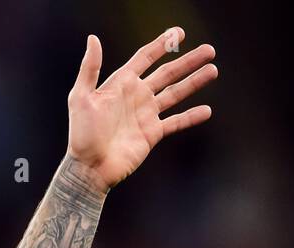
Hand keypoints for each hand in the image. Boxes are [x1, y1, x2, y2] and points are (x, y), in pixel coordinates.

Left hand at [67, 28, 216, 191]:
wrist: (90, 167)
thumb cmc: (81, 134)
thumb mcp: (81, 98)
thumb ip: (90, 68)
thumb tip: (93, 39)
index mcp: (121, 84)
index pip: (145, 58)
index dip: (161, 44)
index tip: (179, 33)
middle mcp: (136, 97)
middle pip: (167, 73)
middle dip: (188, 61)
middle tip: (209, 50)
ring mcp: (145, 115)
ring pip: (175, 93)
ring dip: (194, 82)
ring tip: (213, 70)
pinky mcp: (152, 133)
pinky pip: (176, 122)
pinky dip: (191, 117)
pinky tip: (207, 110)